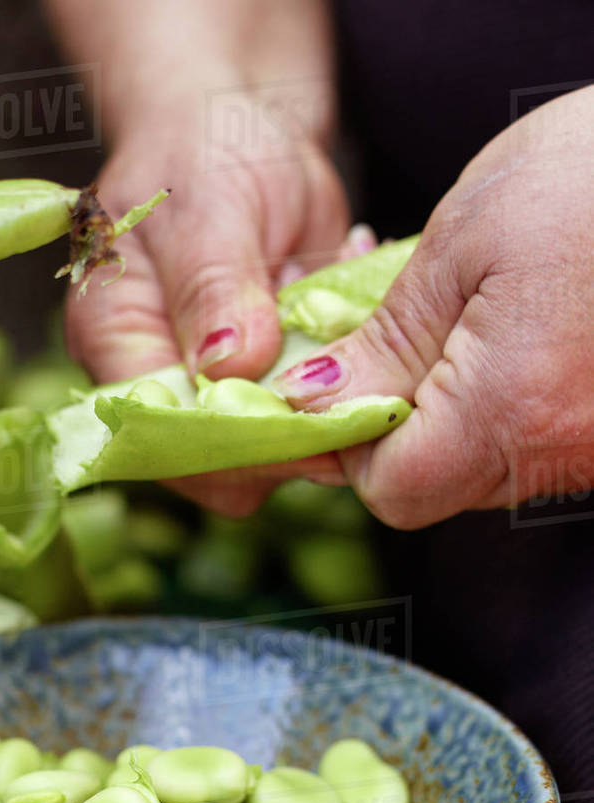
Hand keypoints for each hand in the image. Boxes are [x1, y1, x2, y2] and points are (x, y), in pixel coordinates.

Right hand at [64, 96, 350, 511]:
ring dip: (324, 415)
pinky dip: (342, 388)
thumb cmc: (203, 151)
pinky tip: (353, 331)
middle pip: (216, 466)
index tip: (313, 427)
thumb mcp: (212, 207)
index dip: (235, 447)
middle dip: (290, 441)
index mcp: (114, 343)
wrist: (239, 128)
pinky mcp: (262, 386)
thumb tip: (232, 368)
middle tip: (360, 395)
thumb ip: (216, 290)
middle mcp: (154, 382)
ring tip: (352, 344)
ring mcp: (211, 392)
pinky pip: (306, 418)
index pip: (164, 437)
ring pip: (270, 454)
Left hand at [274, 86, 593, 528]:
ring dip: (446, 412)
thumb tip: (313, 402)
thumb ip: (385, 341)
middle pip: (435, 485)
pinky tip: (507, 337)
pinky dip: (499, 404)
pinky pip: (531, 443)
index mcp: (511, 410)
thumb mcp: (466, 242)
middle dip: (393, 426)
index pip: (390, 489)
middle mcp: (561, 453)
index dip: (348, 443)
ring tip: (455, 326)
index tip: (336, 384)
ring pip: (482, 468)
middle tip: (389, 343)